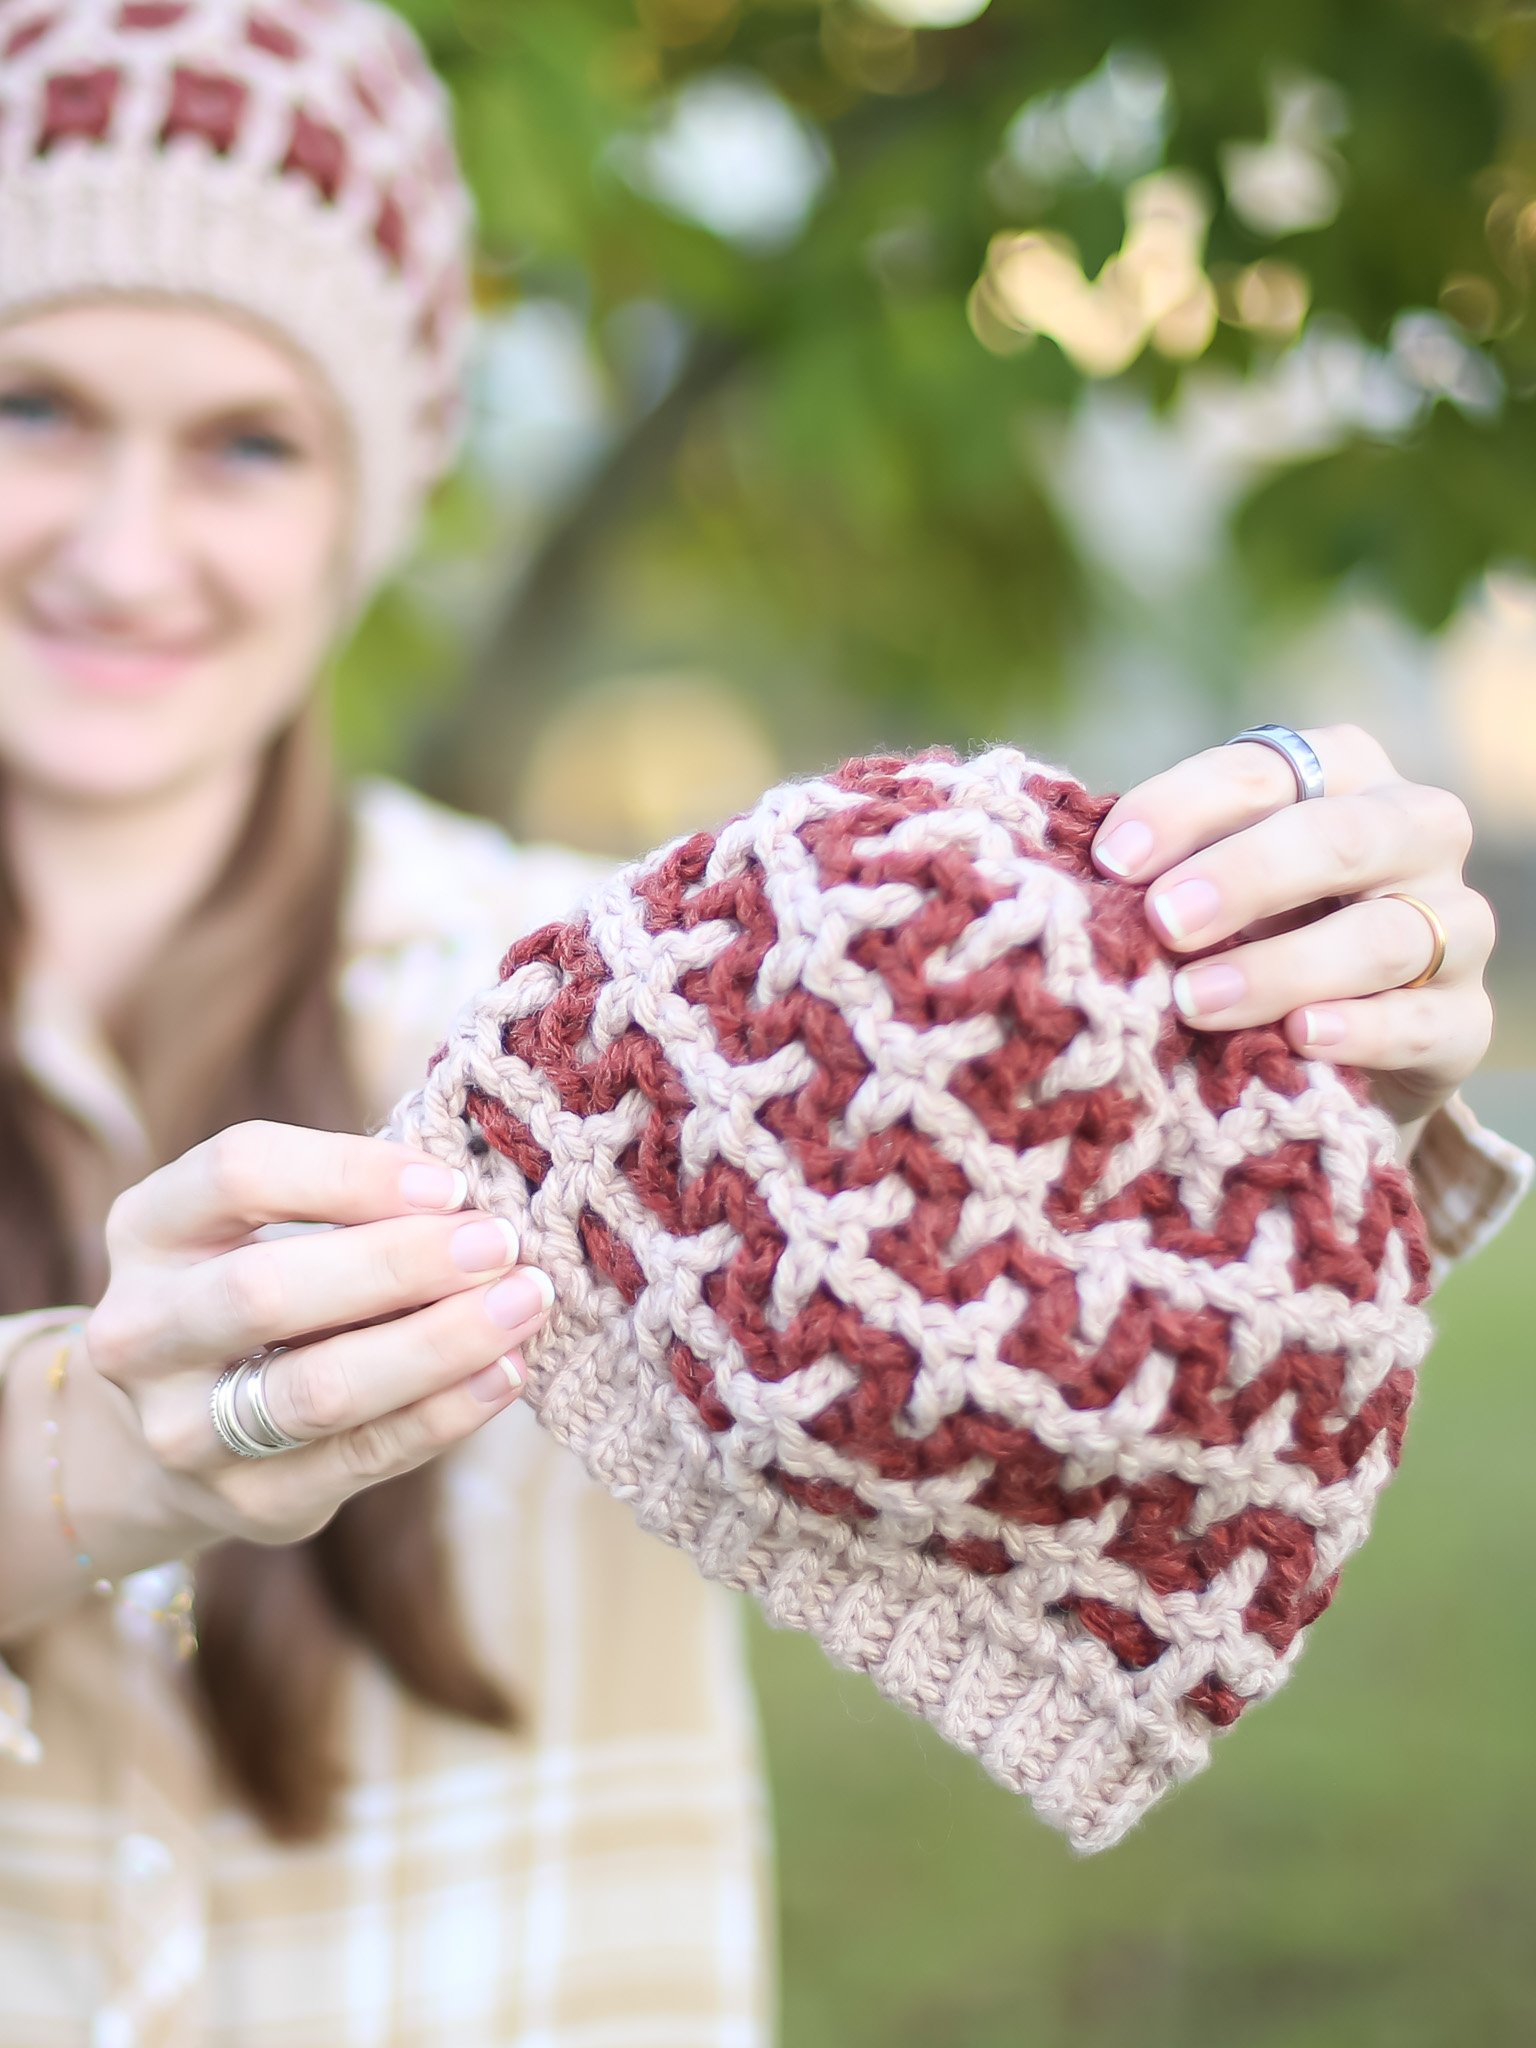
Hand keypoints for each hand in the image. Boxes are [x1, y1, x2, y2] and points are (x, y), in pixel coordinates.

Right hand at [82, 1121, 553, 1553]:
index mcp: (149, 1230)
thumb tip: (480, 1195)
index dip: (349, 1173)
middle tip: (500, 1243)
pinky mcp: (248, 1502)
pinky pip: (362, 1456)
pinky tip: (505, 1373)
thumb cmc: (259, 1289)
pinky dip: (445, 1412)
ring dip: (437, 1344)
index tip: (450, 1183)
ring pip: (317, 1389)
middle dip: (399, 1263)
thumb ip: (350, 1202)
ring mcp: (183, 1429)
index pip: (236, 1174)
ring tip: (522, 1305)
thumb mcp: (264, 1226)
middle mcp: (141, 1331)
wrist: (173, 1432)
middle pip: (265, 1291)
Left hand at [1091, 723, 1494, 1138]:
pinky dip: (1362, 1031)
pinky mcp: (1464, 1022)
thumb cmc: (1239, 937)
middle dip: (1245, 876)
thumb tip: (1072, 872)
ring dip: (1285, 967)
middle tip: (1164, 922)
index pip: (1262, 770)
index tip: (1111, 859)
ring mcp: (1452, 927)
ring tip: (1198, 1001)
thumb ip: (1157, 871)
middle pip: (1340, 837)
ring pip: (1384, 934)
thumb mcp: (1199, 889)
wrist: (1323, 1049)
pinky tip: (1299, 1040)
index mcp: (1340, 774)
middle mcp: (1412, 832)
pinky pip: (1425, 1022)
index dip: (1184, 809)